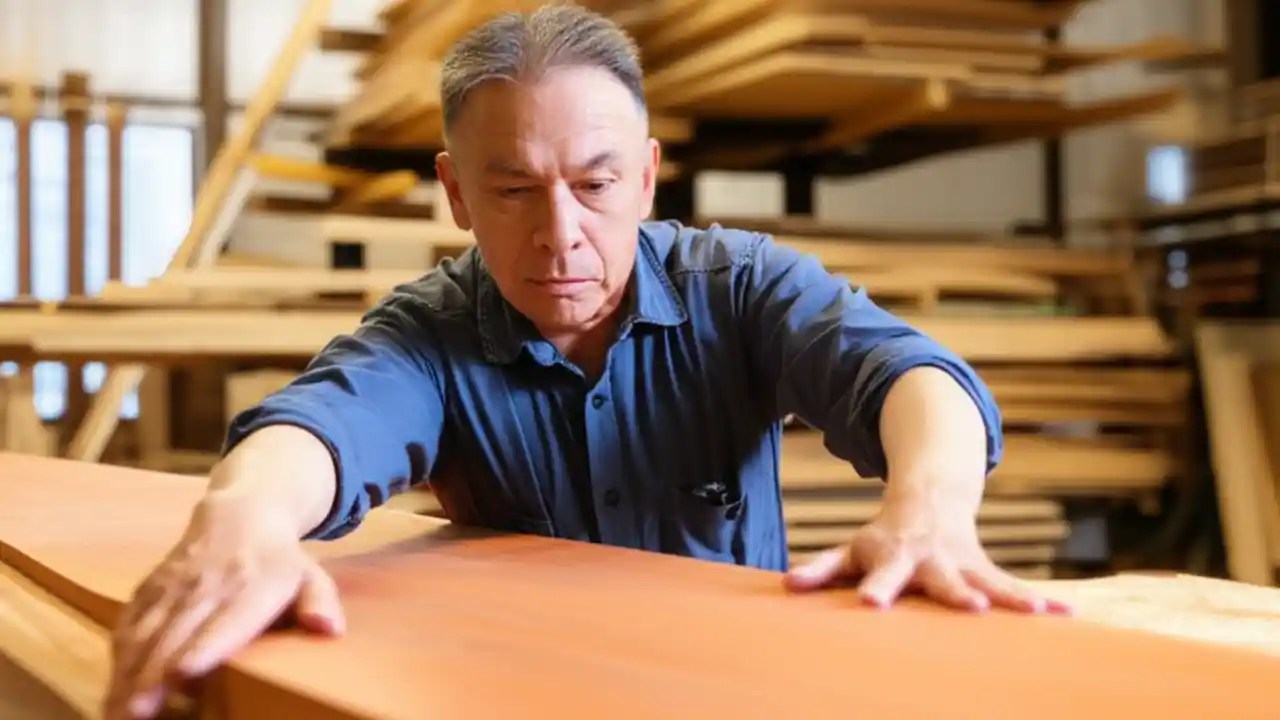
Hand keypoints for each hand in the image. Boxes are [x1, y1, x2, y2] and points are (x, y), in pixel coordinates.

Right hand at [103, 492, 344, 718]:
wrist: (242, 513)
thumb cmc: (281, 563)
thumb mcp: (312, 578)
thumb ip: (320, 603)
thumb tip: (328, 628)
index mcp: (254, 588)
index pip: (226, 620)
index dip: (203, 646)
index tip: (183, 673)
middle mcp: (210, 585)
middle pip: (175, 633)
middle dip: (152, 675)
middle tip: (134, 715)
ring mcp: (176, 584)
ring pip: (146, 629)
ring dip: (127, 672)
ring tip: (116, 712)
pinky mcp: (152, 585)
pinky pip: (130, 618)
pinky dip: (117, 651)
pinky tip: (112, 683)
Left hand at [782, 500, 1070, 614]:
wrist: (929, 500)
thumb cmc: (884, 537)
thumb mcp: (852, 548)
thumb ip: (822, 567)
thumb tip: (787, 585)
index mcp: (894, 555)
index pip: (882, 575)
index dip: (876, 588)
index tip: (870, 603)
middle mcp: (931, 560)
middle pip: (942, 579)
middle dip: (956, 593)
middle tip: (973, 608)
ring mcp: (962, 564)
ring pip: (989, 582)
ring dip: (1010, 598)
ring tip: (1037, 614)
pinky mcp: (986, 570)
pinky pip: (1013, 587)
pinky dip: (1038, 600)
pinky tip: (1066, 616)